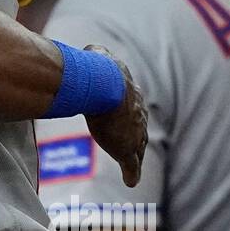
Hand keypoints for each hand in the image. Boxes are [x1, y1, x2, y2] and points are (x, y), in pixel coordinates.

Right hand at [81, 44, 146, 186]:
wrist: (104, 86)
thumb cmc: (98, 71)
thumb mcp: (97, 57)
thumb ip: (96, 54)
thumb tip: (90, 48)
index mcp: (131, 95)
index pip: (133, 110)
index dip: (129, 117)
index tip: (125, 122)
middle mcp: (137, 115)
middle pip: (139, 130)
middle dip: (136, 137)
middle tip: (134, 146)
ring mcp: (133, 134)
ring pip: (137, 148)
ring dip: (134, 156)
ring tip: (132, 165)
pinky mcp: (126, 150)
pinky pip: (132, 165)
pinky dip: (131, 173)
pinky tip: (131, 181)